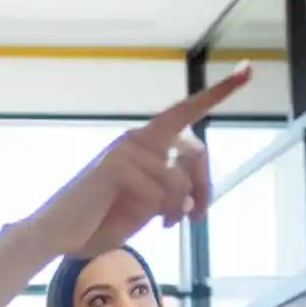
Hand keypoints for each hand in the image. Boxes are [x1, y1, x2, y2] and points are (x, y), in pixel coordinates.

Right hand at [20, 65, 250, 258]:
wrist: (58, 235)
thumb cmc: (101, 219)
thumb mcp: (147, 204)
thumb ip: (171, 190)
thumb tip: (196, 194)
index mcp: (145, 142)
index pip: (185, 112)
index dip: (218, 93)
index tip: (247, 71)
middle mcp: (137, 138)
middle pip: (195, 151)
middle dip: (205, 186)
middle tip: (198, 218)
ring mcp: (124, 148)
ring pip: (178, 178)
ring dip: (180, 207)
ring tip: (169, 225)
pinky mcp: (113, 165)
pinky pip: (160, 190)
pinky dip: (163, 211)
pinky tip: (152, 224)